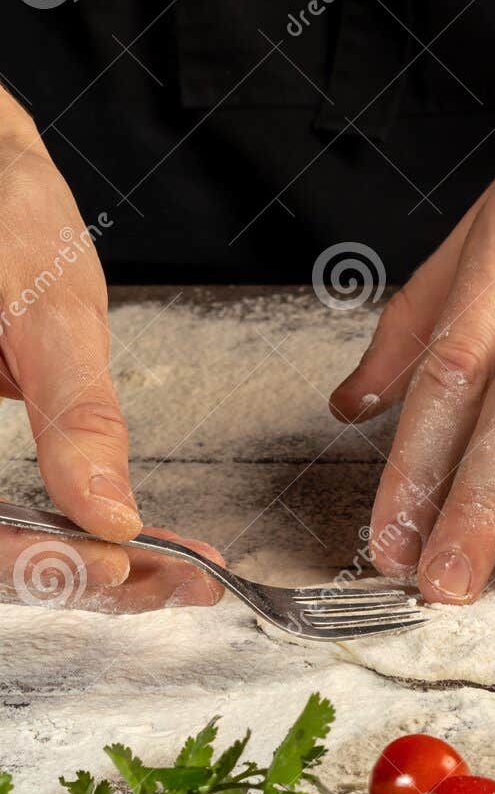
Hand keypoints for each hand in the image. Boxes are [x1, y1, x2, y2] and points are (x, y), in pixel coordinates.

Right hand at [0, 123, 223, 610]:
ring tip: (170, 571)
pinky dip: (61, 529)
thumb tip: (110, 513)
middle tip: (178, 581)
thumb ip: (75, 413)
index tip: (124, 567)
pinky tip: (127, 538)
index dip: (39, 567)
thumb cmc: (0, 213)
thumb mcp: (50, 306)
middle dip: (76, 576)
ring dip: (74, 564)